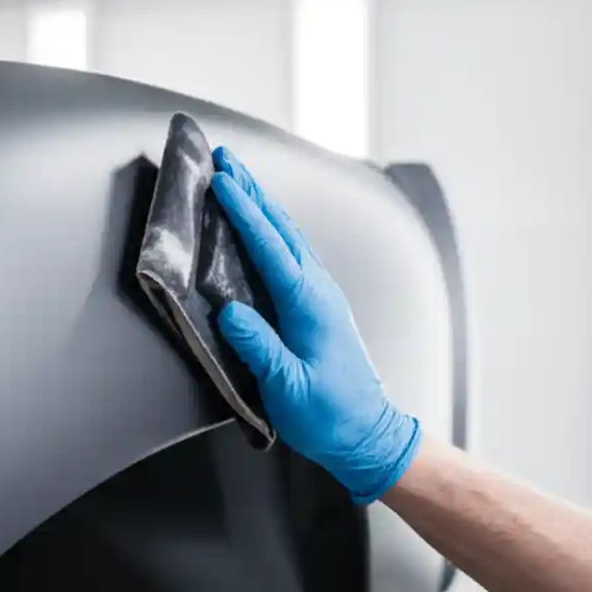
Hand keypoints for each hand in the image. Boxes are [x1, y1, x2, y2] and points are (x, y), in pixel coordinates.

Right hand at [211, 146, 420, 503]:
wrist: (369, 433)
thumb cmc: (329, 416)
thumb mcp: (289, 388)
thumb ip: (260, 348)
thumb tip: (230, 312)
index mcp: (309, 304)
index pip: (270, 247)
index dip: (244, 211)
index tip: (222, 179)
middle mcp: (318, 290)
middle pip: (281, 228)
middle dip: (252, 190)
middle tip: (225, 157)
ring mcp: (320, 295)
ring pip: (287, 237)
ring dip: (261, 205)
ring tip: (237, 179)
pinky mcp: (316, 305)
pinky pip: (289, 254)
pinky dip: (269, 230)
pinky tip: (258, 227)